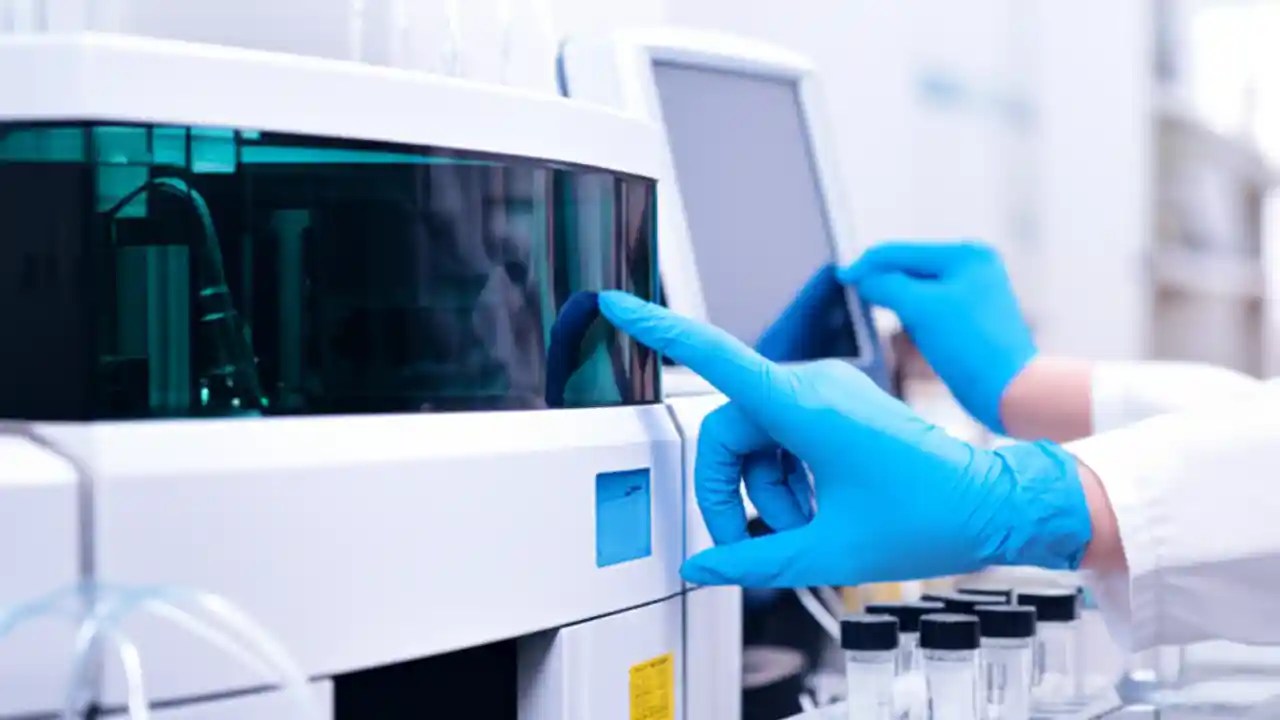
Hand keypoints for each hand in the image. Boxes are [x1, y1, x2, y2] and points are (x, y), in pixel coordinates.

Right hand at [598, 291, 1090, 586]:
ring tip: (804, 527)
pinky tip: (813, 508)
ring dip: (764, 489)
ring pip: (754, 437)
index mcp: (805, 407)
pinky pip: (781, 434)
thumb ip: (754, 560)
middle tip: (751, 537)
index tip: (619, 305)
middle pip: (728, 429)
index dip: (659, 330)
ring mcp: (826, 391)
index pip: (714, 357)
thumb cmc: (930, 516)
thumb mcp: (830, 552)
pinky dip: (784, 476)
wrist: (992, 504)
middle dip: (730, 490)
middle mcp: (811, 385)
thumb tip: (702, 564)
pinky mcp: (836, 402)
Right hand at [839, 241, 1034, 433]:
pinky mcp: (971, 316)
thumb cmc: (970, 346)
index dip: (866, 265)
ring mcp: (974, 290)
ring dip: (896, 302)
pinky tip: (907, 332)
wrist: (1010, 390)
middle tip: (854, 300)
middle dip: (882, 283)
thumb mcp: (920, 308)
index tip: (839, 280)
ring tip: (879, 317)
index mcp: (965, 254)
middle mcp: (973, 265)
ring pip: (916, 289)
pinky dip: (911, 316)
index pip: (900, 252)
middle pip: (908, 268)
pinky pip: (928, 307)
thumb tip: (863, 278)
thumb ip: (886, 285)